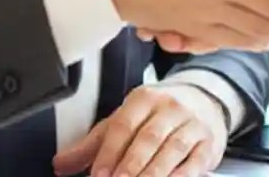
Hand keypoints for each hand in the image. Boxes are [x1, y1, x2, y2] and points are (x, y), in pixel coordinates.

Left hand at [52, 85, 226, 176]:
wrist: (204, 101)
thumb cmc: (158, 115)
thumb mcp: (125, 121)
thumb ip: (93, 145)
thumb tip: (60, 165)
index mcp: (143, 99)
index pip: (123, 125)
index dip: (109, 152)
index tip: (98, 175)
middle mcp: (169, 108)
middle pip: (147, 138)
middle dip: (130, 165)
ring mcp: (192, 125)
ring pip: (172, 150)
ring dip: (153, 173)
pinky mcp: (208, 144)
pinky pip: (194, 162)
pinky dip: (180, 176)